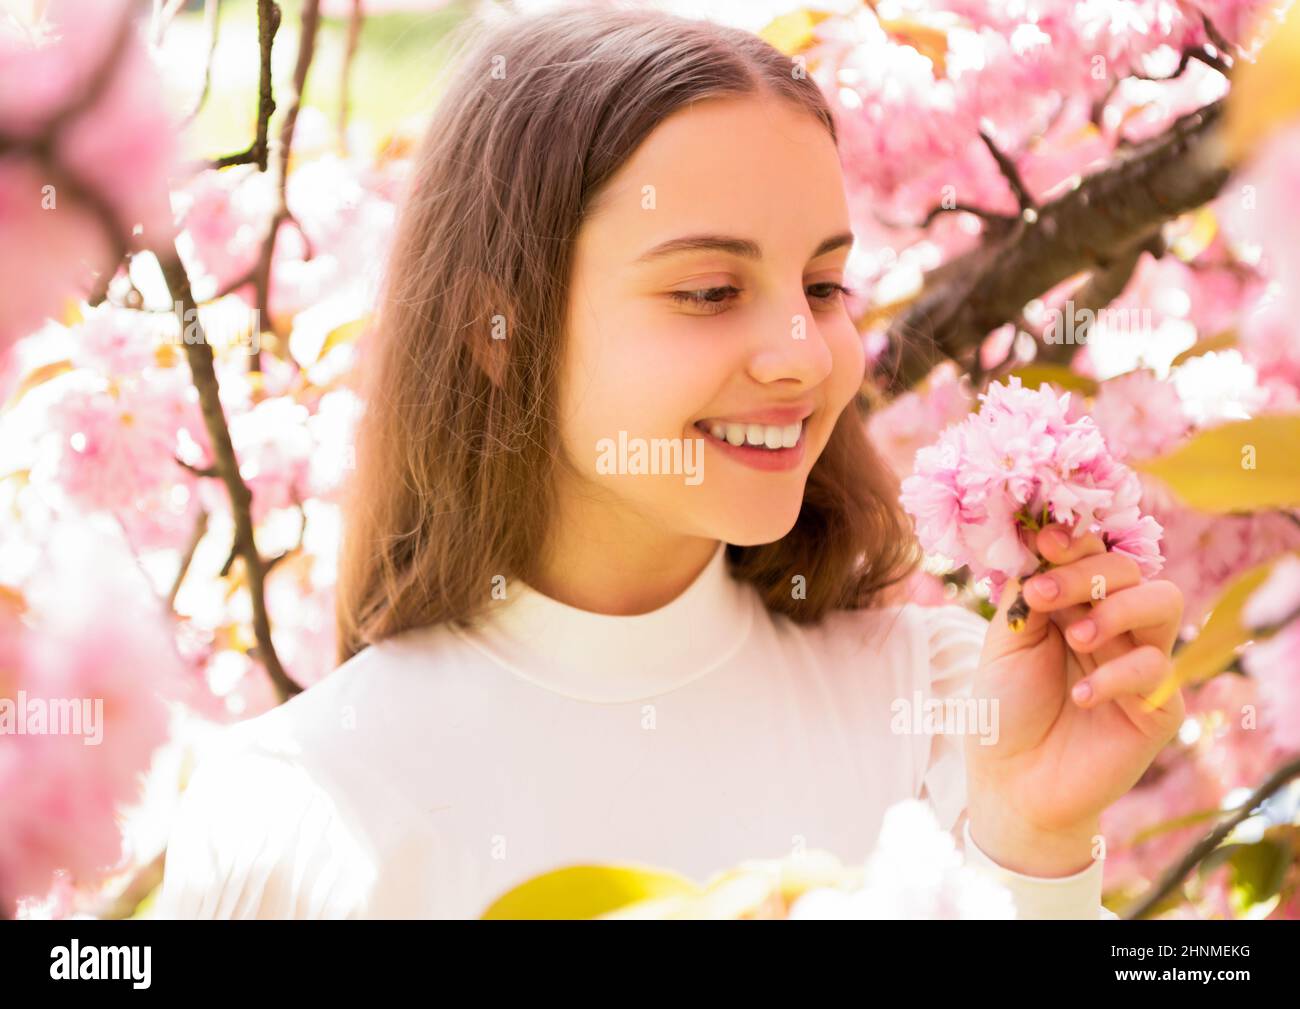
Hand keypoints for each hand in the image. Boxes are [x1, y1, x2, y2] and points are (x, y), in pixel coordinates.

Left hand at [963, 524, 1185, 876]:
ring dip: (1118, 609)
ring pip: (1163, 603)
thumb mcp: (1005, 643)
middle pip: (1129, 570)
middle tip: (1043, 595)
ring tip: (1076, 637)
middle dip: (1085, 572)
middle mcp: (1113, 626)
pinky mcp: (1159, 706)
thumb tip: (1040, 542)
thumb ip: (1027, 596)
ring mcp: (1140, 662)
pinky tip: (1079, 695)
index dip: (1073, 543)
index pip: (1091, 555)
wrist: (1011, 783)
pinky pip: (1157, 670)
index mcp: (1074, 605)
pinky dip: (1116, 676)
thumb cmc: (1004, 710)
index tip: (1044, 541)